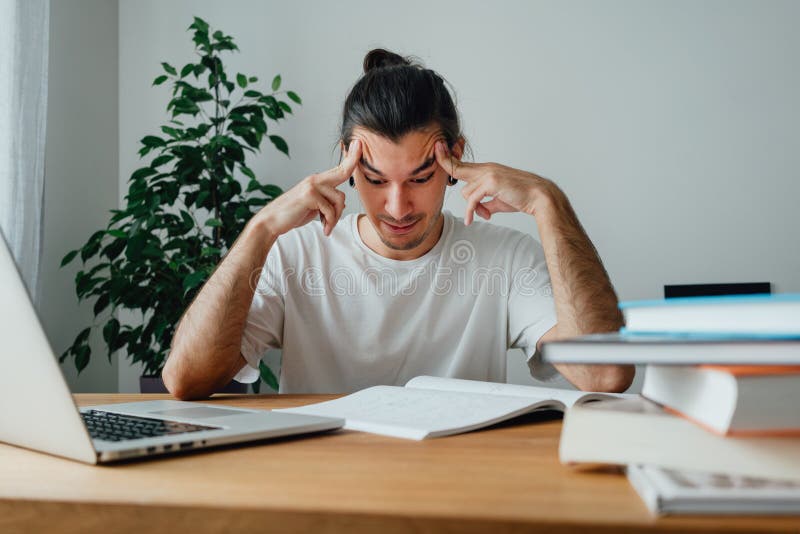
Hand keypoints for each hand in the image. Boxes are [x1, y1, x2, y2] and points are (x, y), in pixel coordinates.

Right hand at [257, 140, 361, 236]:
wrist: (272, 220)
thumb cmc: (293, 214)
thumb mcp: (313, 207)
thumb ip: (327, 201)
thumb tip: (342, 203)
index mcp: (317, 181)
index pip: (338, 169)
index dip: (350, 157)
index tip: (358, 143)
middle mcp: (315, 180)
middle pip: (342, 172)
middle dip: (353, 161)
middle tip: (360, 144)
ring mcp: (312, 186)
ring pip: (339, 200)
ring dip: (335, 217)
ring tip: (328, 226)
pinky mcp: (309, 195)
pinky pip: (330, 210)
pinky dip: (329, 222)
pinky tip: (325, 229)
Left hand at [434, 141, 553, 224]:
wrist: (539, 197)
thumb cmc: (521, 198)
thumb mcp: (499, 200)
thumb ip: (486, 202)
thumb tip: (479, 210)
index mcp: (488, 170)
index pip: (463, 164)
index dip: (449, 158)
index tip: (439, 149)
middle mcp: (487, 168)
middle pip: (458, 167)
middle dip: (444, 162)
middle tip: (436, 154)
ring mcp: (489, 174)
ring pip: (466, 192)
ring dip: (473, 208)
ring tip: (485, 214)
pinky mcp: (491, 183)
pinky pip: (473, 200)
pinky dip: (471, 211)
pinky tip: (472, 220)